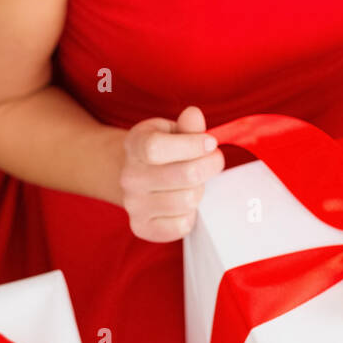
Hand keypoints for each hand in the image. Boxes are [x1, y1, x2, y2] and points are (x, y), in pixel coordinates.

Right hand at [119, 105, 224, 242]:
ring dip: (201, 190)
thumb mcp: (172, 131)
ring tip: (196, 183)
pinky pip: (180, 226)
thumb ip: (187, 126)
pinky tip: (185, 204)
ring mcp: (133, 205)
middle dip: (209, 165)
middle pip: (184, 175)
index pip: (157, 147)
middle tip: (213, 160)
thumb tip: (193, 114)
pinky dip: (191, 215)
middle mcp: (129, 177)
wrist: (136, 176)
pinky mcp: (141, 228)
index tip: (210, 142)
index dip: (192, 144)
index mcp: (135, 145)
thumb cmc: (163, 150)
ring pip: (187, 200)